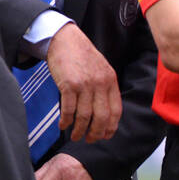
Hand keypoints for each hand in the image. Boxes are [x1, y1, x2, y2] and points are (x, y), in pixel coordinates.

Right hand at [44, 23, 120, 142]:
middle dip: (95, 133)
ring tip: (74, 136)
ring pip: (85, 116)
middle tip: (89, 140)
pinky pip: (69, 109)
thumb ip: (103, 86)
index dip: (110, 127)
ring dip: (79, 130)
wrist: (63, 39)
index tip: (104, 136)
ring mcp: (85, 84)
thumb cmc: (79, 55)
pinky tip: (62, 125)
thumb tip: (102, 109)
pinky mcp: (68, 84)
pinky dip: (66, 120)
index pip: (115, 110)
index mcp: (110, 81)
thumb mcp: (99, 69)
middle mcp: (100, 84)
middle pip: (102, 116)